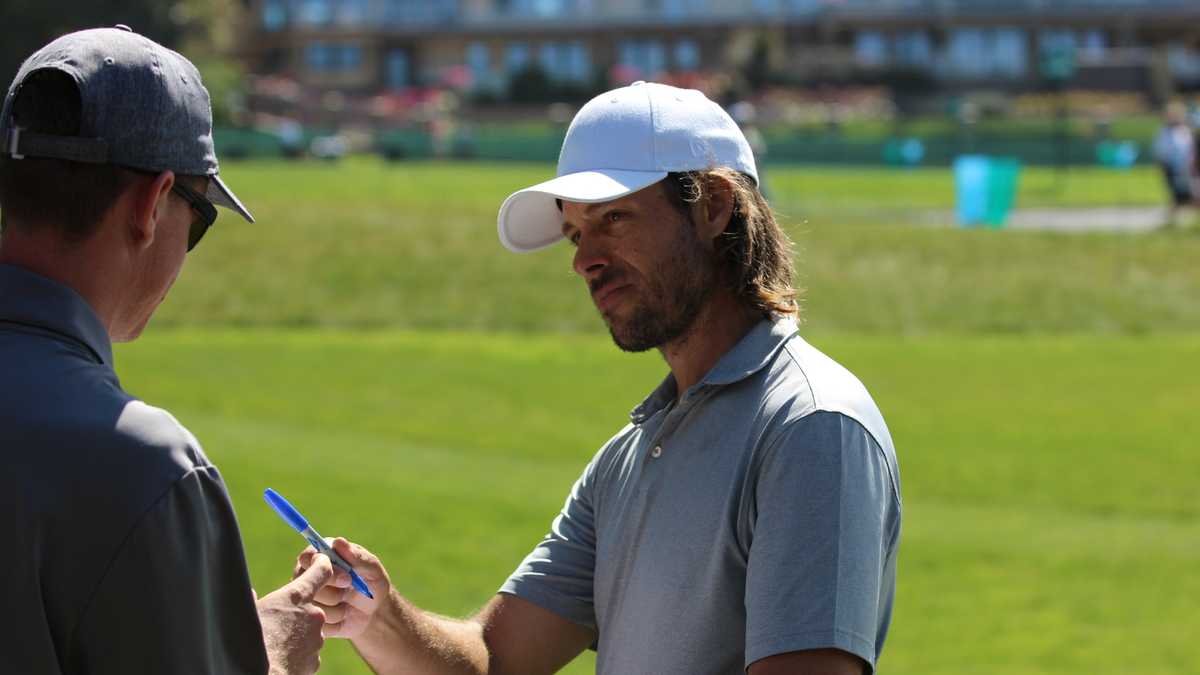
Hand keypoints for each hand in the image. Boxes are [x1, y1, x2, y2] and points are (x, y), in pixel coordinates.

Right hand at [258, 554, 332, 674]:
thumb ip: (253, 600)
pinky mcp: (316, 659)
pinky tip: (280, 658)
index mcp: (296, 597)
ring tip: (274, 643)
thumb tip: (250, 593)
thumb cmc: (250, 641)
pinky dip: (296, 653)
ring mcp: (316, 638)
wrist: (262, 674)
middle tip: (276, 623)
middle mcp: (313, 614)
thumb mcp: (248, 613)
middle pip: (310, 607)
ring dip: (295, 635)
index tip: (322, 560)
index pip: (320, 571)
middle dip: (296, 613)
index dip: (322, 564)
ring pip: (307, 631)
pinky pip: (307, 651)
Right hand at [294, 537, 390, 639]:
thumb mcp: (372, 569)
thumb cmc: (372, 583)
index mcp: (320, 555)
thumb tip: (338, 542)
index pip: (307, 558)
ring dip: (337, 609)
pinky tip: (342, 618)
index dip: (327, 570)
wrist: (373, 613)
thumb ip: (356, 556)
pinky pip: (316, 624)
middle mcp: (306, 575)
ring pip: (312, 607)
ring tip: (347, 604)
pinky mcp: (307, 620)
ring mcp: (304, 597)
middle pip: (307, 584)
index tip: (347, 578)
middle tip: (349, 590)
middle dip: (334, 592)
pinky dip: (334, 623)